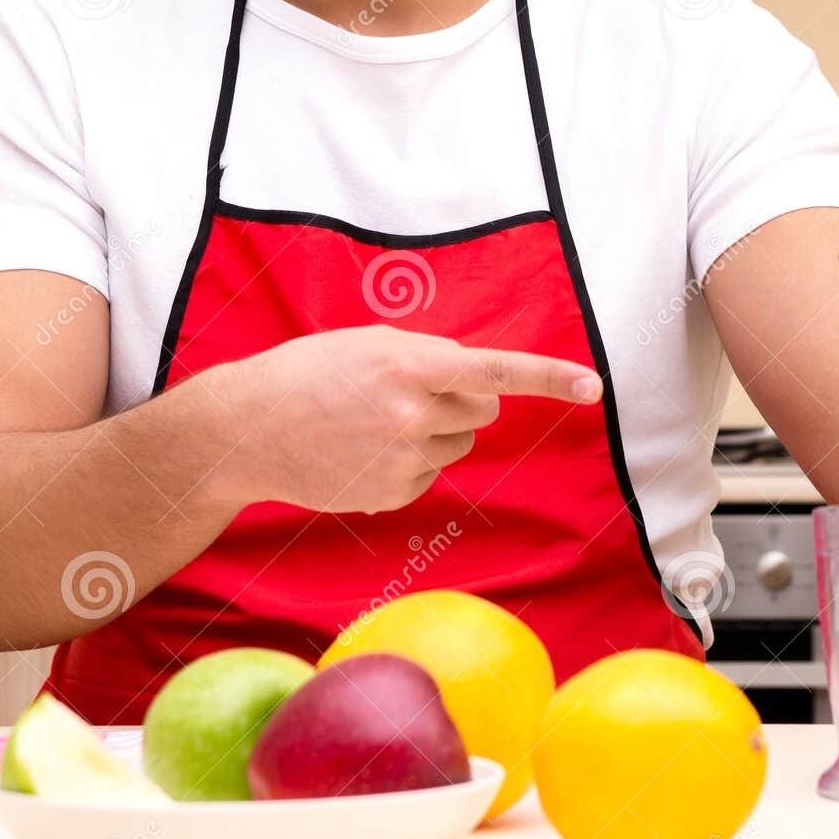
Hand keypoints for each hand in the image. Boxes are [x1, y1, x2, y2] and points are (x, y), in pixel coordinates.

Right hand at [210, 324, 602, 513]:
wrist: (245, 429)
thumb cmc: (308, 372)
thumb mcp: (368, 343)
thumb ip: (428, 355)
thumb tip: (479, 380)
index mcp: (409, 365)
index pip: (497, 370)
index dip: (551, 378)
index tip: (594, 386)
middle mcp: (412, 415)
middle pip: (485, 408)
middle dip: (463, 398)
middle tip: (409, 391)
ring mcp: (403, 460)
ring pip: (459, 441)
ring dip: (434, 429)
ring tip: (373, 421)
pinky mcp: (392, 494)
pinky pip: (431, 472)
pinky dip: (408, 461)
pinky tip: (363, 451)